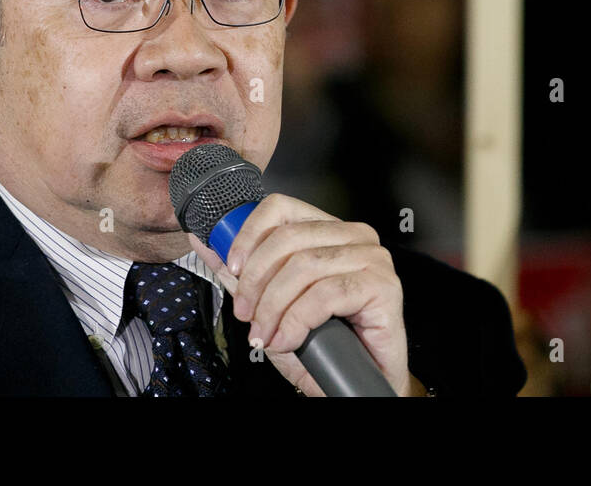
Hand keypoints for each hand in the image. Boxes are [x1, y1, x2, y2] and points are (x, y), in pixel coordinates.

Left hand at [184, 193, 410, 395]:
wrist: (360, 383)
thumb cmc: (324, 344)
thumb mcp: (272, 303)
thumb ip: (243, 273)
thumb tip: (207, 242)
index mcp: (330, 230)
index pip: (283, 207)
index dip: (249, 234)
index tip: (233, 267)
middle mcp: (355, 236)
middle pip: (289, 239)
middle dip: (256, 281)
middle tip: (246, 314)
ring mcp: (373, 259)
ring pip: (304, 266)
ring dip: (273, 307)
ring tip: (266, 334)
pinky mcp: (384, 286)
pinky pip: (325, 294)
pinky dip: (297, 321)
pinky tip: (289, 339)